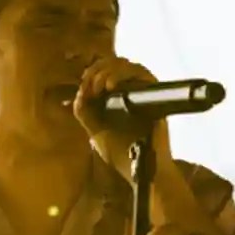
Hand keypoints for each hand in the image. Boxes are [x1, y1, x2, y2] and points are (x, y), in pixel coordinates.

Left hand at [72, 55, 171, 178]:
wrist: (141, 170)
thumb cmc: (121, 153)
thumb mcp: (95, 131)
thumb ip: (85, 112)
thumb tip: (80, 92)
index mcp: (115, 97)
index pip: (104, 71)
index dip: (92, 72)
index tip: (85, 88)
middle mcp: (130, 91)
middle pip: (115, 63)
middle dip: (98, 70)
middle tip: (92, 86)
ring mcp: (143, 93)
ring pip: (128, 65)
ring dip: (110, 71)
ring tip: (101, 86)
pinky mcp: (154, 96)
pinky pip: (143, 74)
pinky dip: (125, 74)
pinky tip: (111, 87)